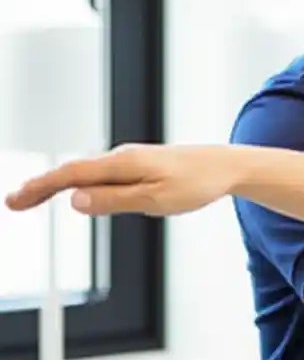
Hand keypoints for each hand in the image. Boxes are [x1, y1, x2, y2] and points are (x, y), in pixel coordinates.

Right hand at [4, 143, 239, 216]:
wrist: (227, 166)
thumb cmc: (197, 183)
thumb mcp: (156, 199)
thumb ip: (114, 201)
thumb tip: (74, 200)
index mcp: (123, 164)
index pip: (71, 176)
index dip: (40, 188)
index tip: (15, 200)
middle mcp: (122, 157)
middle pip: (73, 172)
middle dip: (41, 186)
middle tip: (14, 202)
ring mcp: (131, 160)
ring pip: (87, 172)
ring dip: (58, 183)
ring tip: (32, 196)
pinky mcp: (140, 165)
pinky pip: (103, 174)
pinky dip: (81, 181)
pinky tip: (75, 190)